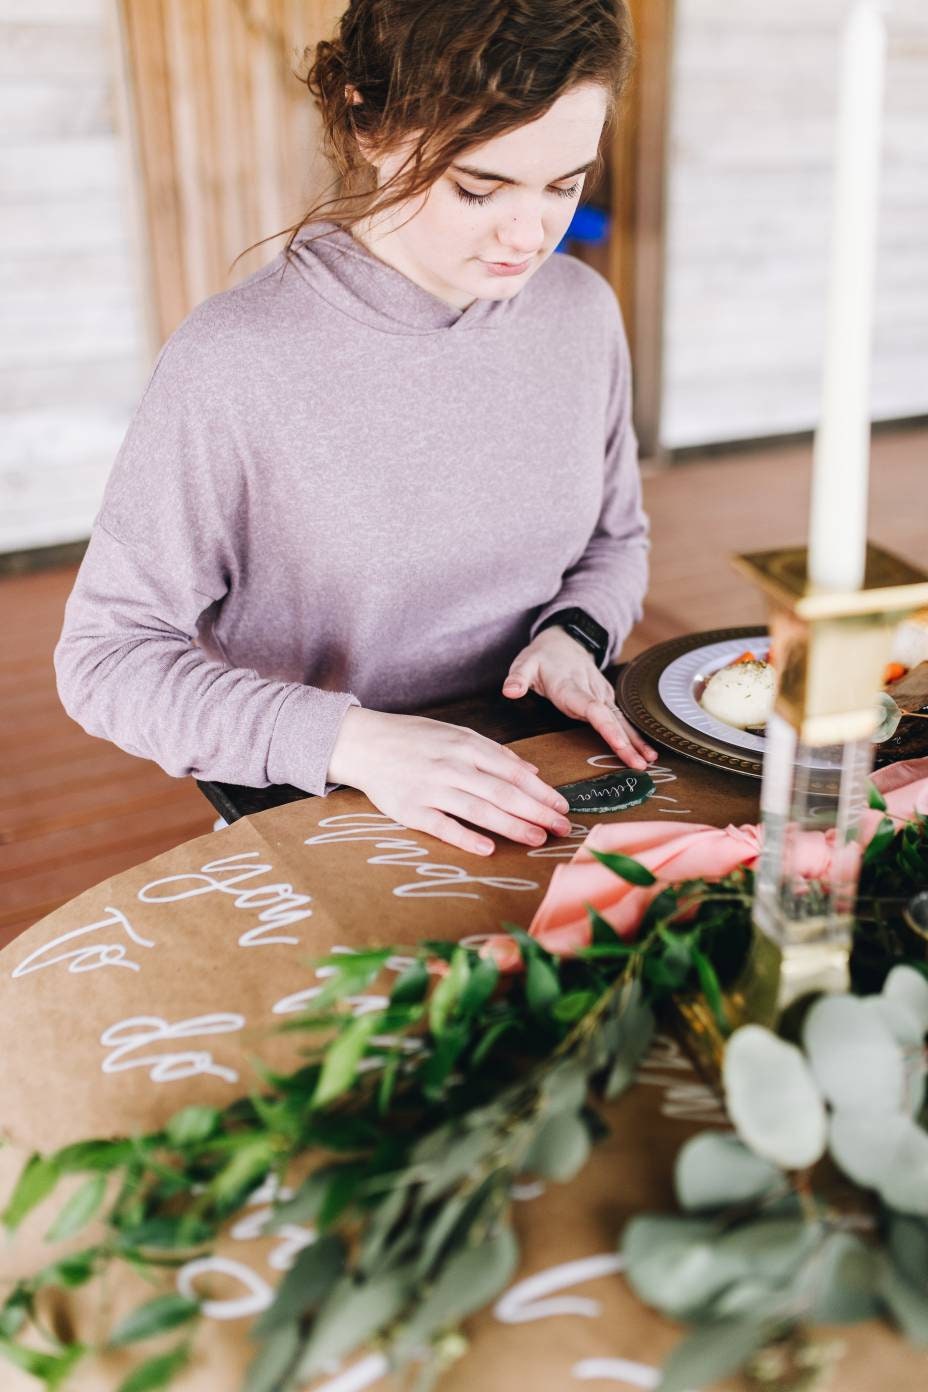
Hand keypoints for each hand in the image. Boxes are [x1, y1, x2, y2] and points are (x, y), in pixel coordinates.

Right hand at [326, 707, 573, 856]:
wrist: (363, 742)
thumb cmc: (414, 738)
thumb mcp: (456, 734)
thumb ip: (494, 753)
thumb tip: (531, 771)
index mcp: (466, 745)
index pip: (513, 772)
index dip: (541, 791)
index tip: (563, 807)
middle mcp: (452, 766)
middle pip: (503, 793)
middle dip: (537, 812)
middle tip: (563, 829)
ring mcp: (431, 788)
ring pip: (479, 809)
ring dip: (512, 826)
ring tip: (538, 839)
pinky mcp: (410, 809)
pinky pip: (442, 825)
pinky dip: (465, 837)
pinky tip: (488, 848)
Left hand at [503, 627, 657, 771]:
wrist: (565, 640)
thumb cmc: (542, 657)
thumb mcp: (525, 663)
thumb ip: (517, 678)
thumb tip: (510, 691)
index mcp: (572, 687)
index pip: (593, 710)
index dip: (608, 729)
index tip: (620, 746)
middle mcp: (592, 692)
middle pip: (613, 720)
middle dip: (628, 742)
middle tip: (641, 765)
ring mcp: (602, 695)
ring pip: (621, 720)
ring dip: (637, 740)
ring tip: (649, 761)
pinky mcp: (606, 699)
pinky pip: (622, 719)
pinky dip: (635, 735)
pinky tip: (646, 752)